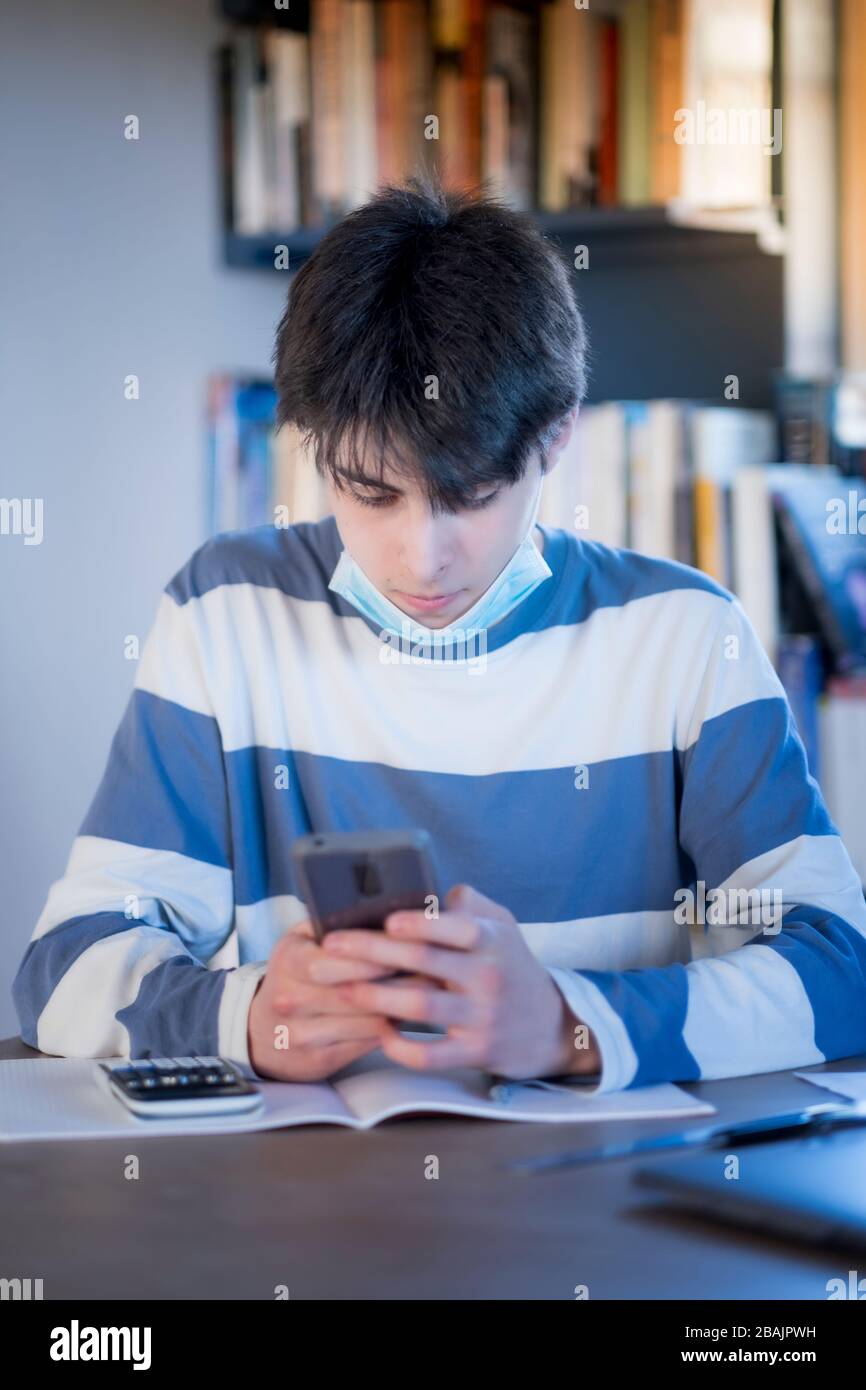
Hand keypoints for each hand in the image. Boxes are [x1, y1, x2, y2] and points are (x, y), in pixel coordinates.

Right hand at [247, 918, 433, 1080]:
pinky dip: (391, 1029)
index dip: (372, 955)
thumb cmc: (295, 976)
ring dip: (402, 1006)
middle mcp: (289, 999)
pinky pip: (365, 1044)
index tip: (406, 946)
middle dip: (397, 980)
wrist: (260, 1032)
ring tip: (431, 991)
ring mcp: (301, 1034)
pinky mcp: (317, 1061)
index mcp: (288, 961)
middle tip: (433, 969)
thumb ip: (331, 923)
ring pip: (365, 1021)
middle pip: (354, 992)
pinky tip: (407, 1014)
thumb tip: (382, 905)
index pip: (331, 959)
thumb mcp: (301, 942)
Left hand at [317, 883, 601, 1079]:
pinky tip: (379, 1036)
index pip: (457, 927)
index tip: (387, 921)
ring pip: (421, 1007)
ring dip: (375, 998)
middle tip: (332, 948)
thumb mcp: (502, 925)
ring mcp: (481, 1016)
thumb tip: (426, 891)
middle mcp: (487, 976)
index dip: (422, 924)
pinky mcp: (475, 1051)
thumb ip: (467, 903)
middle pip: (425, 962)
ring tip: (340, 990)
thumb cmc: (511, 965)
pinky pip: (432, 1055)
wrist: (550, 1025)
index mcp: (491, 940)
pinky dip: (402, 1048)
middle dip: (372, 953)